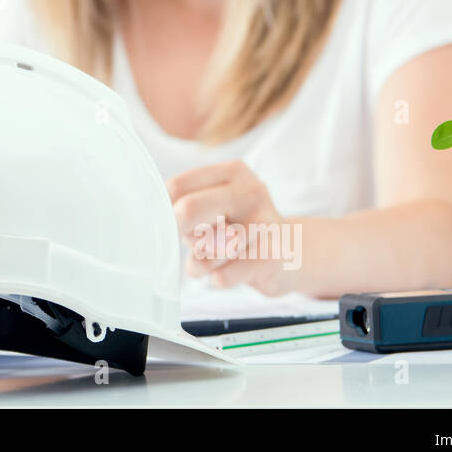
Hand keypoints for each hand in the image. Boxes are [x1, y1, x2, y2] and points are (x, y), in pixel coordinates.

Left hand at [166, 159, 302, 295]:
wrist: (293, 254)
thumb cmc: (240, 228)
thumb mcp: (217, 205)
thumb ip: (187, 205)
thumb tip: (158, 219)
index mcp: (233, 172)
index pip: (177, 186)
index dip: (166, 211)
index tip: (174, 223)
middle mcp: (251, 191)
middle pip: (187, 210)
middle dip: (181, 234)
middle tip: (192, 242)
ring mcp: (265, 224)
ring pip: (204, 251)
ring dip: (199, 264)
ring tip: (213, 260)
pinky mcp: (271, 257)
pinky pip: (222, 277)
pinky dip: (217, 279)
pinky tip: (228, 272)